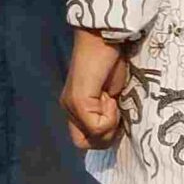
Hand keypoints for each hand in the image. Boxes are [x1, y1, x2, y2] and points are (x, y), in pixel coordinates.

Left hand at [62, 30, 131, 149]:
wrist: (103, 39)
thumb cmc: (110, 63)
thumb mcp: (113, 95)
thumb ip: (109, 113)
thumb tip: (111, 135)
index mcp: (75, 108)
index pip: (83, 141)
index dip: (103, 136)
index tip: (115, 115)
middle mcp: (69, 109)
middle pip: (86, 144)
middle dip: (106, 135)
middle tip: (113, 109)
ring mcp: (71, 105)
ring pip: (93, 137)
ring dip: (110, 124)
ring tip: (111, 100)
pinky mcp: (79, 100)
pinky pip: (97, 126)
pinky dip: (110, 115)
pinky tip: (109, 95)